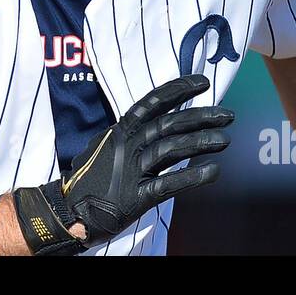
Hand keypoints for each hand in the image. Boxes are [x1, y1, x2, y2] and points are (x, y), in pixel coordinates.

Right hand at [13, 74, 233, 254]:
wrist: (68, 211)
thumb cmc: (90, 178)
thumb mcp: (106, 146)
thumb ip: (129, 134)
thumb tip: (155, 121)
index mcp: (119, 131)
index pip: (152, 102)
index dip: (178, 90)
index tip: (203, 83)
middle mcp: (126, 146)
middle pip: (168, 124)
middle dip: (201, 117)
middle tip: (227, 115)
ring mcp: (130, 170)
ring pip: (171, 149)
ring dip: (201, 143)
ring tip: (224, 140)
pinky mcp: (136, 197)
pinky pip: (168, 184)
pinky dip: (192, 176)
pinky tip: (213, 171)